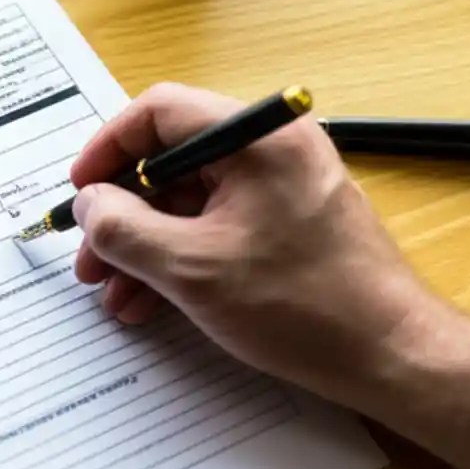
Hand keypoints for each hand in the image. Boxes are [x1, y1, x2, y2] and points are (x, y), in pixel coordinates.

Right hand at [69, 83, 441, 406]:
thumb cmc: (301, 306)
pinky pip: (216, 225)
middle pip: (170, 160)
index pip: (160, 112)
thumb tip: (88, 204)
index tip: (80, 190)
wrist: (390, 357)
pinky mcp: (288, 223)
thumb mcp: (190, 269)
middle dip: (121, 213)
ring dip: (143, 244)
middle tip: (90, 256)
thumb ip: (122, 229)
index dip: (107, 148)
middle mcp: (273, 150)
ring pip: (189, 200)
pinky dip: (178, 257)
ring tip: (113, 292)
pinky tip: (149, 300)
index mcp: (256, 139)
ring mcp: (283, 186)